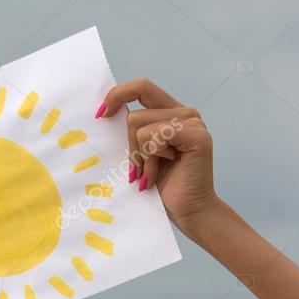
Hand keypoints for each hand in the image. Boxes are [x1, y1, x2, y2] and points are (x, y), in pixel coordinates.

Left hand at [97, 78, 216, 231]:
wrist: (187, 212)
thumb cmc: (162, 184)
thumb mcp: (140, 149)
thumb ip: (132, 127)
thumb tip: (102, 111)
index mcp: (171, 111)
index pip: (141, 86)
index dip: (117, 95)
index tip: (100, 115)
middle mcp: (185, 113)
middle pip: (135, 112)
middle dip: (129, 144)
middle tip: (139, 168)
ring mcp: (194, 123)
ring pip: (140, 124)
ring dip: (140, 155)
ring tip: (151, 173)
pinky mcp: (198, 136)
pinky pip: (155, 135)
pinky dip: (150, 158)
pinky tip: (159, 173)